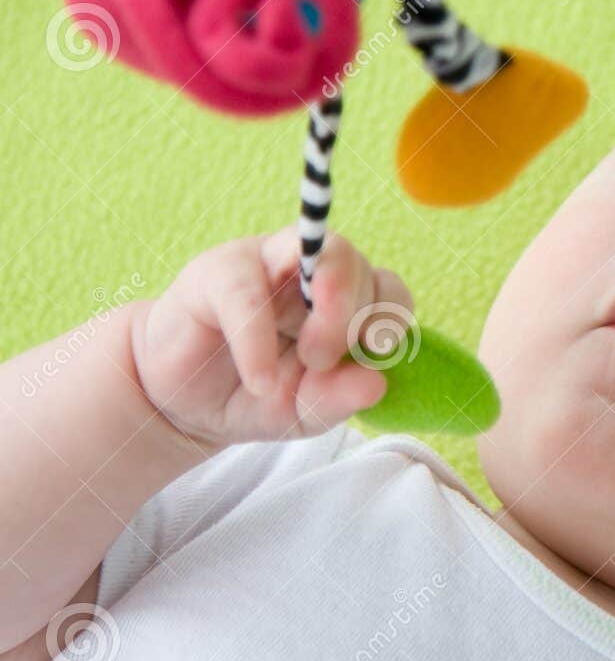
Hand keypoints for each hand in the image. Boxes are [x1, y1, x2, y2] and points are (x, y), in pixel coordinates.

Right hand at [127, 225, 413, 451]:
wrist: (178, 402)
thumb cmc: (251, 394)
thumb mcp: (301, 411)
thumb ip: (337, 399)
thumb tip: (378, 383)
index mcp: (340, 298)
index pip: (385, 287)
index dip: (389, 316)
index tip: (374, 354)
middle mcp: (306, 270)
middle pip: (352, 260)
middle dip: (355, 313)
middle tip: (325, 361)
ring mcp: (262, 262)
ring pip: (309, 249)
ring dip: (326, 306)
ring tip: (311, 359)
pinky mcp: (215, 273)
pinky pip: (245, 293)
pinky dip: (258, 340)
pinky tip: (259, 379)